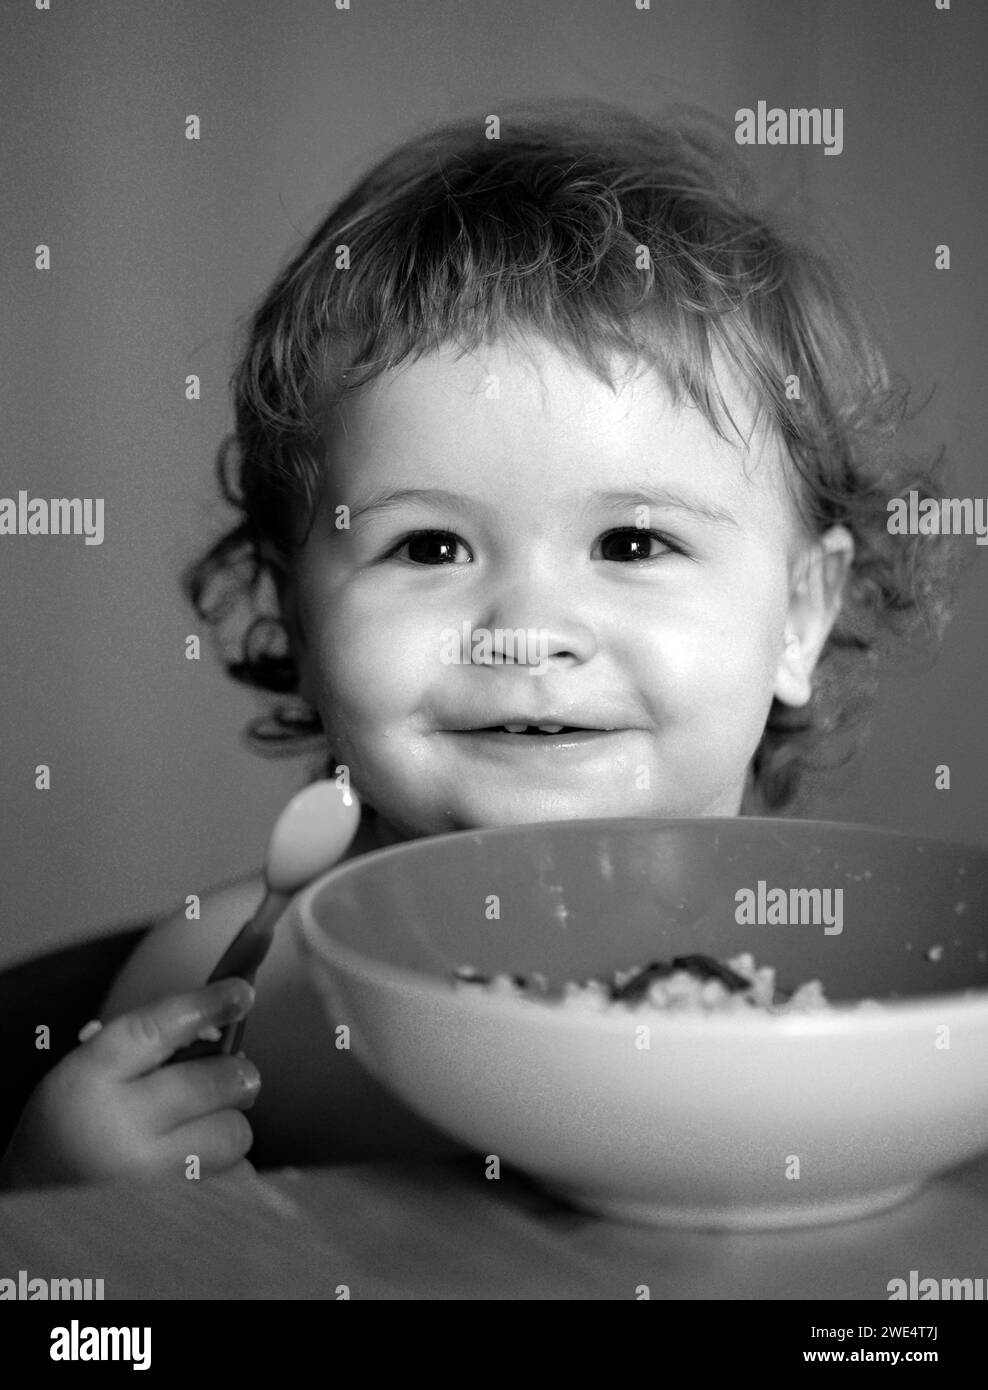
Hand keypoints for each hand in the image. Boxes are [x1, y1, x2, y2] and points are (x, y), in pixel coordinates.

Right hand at [0, 978, 260, 1189]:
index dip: (207, 1005)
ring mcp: (146, 1179)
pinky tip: (195, 1166)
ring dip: (228, 1125)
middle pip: (213, 1083)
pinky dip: (226, 1168)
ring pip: (231, 1135)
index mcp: (91, 1078)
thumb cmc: (75, 1123)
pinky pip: (233, 1179)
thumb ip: (150, 1046)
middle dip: (237, 1073)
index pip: (159, 1028)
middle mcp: (119, 1128)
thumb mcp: (90, 1069)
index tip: (241, 992)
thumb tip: (223, 1029)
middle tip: (235, 1075)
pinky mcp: (172, 1214)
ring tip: (199, 1129)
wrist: (39, 1203)